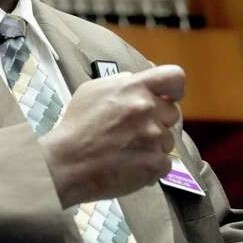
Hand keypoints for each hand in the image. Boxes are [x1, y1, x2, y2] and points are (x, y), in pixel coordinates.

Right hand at [38, 64, 183, 207]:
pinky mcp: (156, 163)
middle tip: (133, 130)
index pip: (174, 77)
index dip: (174, 88)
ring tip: (126, 149)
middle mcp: (146, 109)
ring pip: (168, 140)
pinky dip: (151, 165)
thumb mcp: (91, 91)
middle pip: (172, 113)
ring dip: (152, 144)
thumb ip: (119, 82)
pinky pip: (165, 162)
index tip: (168, 97)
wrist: (67, 163)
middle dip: (157, 121)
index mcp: (133, 88)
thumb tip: (135, 81)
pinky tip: (130, 163)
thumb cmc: (76, 127)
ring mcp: (153, 137)